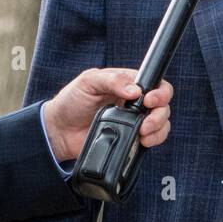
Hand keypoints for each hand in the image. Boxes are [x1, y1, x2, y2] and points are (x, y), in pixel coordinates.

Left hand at [42, 68, 173, 162]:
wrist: (59, 131)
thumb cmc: (72, 101)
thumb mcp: (89, 82)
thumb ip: (112, 80)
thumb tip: (135, 90)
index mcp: (127, 84)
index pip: (155, 84)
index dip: (159, 92)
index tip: (149, 101)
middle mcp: (135, 102)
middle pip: (163, 106)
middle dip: (159, 114)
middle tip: (146, 123)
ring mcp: (134, 122)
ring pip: (162, 123)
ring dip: (158, 129)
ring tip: (143, 134)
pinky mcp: (131, 139)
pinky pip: (152, 140)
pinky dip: (152, 141)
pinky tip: (142, 141)